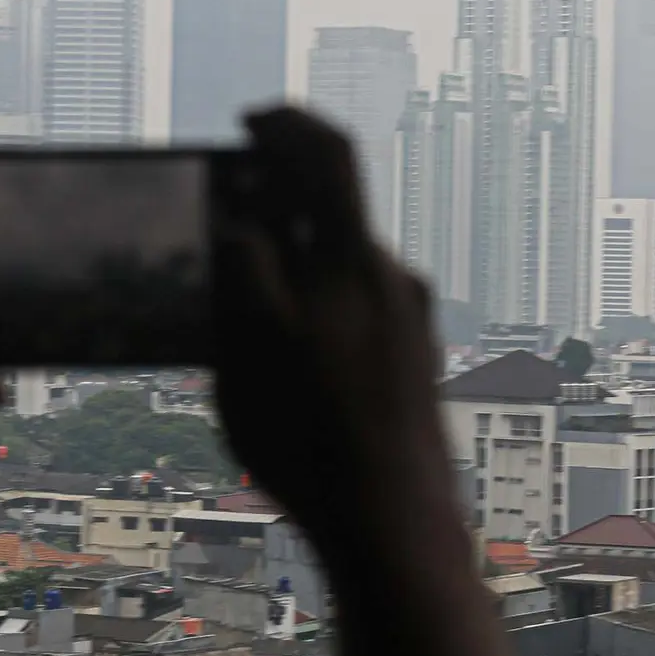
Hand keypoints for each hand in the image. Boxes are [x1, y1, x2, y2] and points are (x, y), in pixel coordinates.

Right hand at [213, 109, 447, 539]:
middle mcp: (388, 279)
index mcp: (350, 267)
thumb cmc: (314, 452)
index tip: (244, 130)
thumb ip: (246, 281)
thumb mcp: (252, 360)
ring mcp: (408, 315)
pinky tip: (292, 322)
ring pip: (347, 249)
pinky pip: (365, 294)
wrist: (395, 526)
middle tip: (250, 159)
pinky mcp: (415, 349)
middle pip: (338, 194)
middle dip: (291, 168)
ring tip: (255, 260)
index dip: (279, 131)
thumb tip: (239, 226)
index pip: (322, 157)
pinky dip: (326, 284)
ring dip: (304, 235)